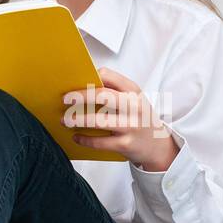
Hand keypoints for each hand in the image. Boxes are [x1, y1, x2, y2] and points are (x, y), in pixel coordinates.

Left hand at [61, 67, 179, 170]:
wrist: (158, 146)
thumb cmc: (139, 119)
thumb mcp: (134, 100)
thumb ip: (114, 92)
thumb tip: (81, 88)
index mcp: (133, 91)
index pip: (108, 76)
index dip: (89, 78)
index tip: (74, 82)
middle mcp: (134, 106)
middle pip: (102, 96)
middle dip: (79, 97)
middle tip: (65, 99)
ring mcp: (130, 126)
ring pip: (98, 121)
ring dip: (77, 120)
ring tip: (64, 120)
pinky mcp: (126, 144)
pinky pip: (100, 142)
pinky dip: (84, 140)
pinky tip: (76, 137)